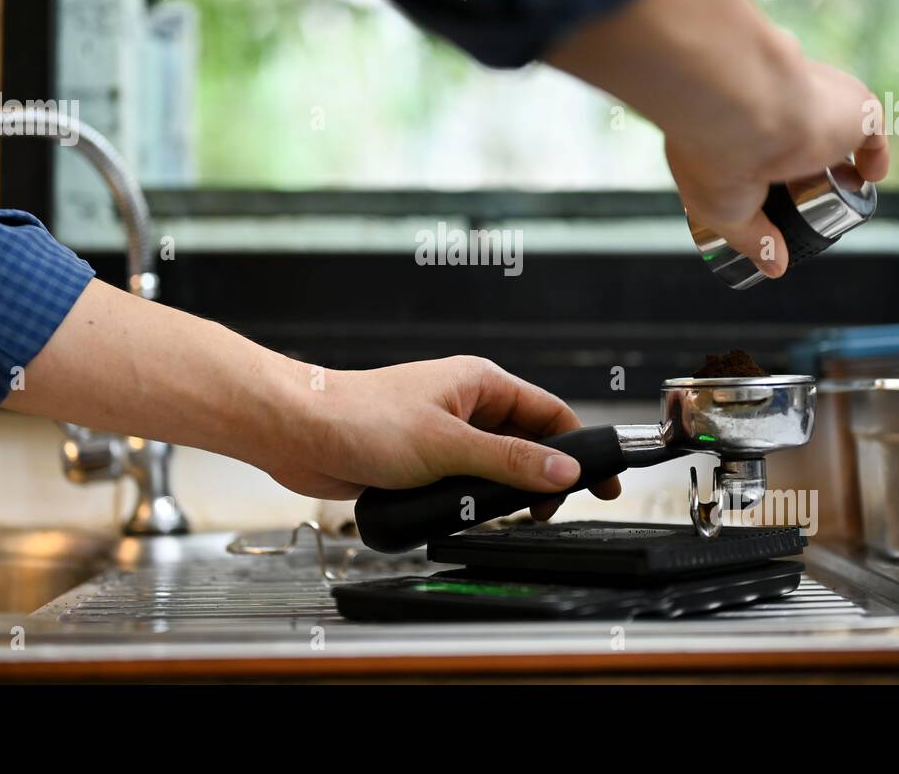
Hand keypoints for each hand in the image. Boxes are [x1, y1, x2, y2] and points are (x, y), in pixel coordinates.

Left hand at [11, 285, 619, 519]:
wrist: (295, 430)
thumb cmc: (360, 416)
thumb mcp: (448, 444)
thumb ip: (509, 461)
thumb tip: (565, 471)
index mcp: (480, 384)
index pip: (550, 413)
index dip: (578, 447)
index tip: (602, 481)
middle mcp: (465, 405)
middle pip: (525, 444)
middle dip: (537, 478)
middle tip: (544, 511)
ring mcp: (442, 434)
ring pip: (492, 469)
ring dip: (497, 494)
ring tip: (493, 513)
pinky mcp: (418, 461)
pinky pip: (459, 485)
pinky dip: (466, 503)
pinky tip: (458, 515)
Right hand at [663, 50, 889, 276]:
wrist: (742, 113)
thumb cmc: (717, 156)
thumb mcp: (722, 211)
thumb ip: (750, 239)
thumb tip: (772, 267)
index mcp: (738, 123)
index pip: (760, 147)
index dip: (770, 174)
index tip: (774, 203)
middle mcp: (779, 108)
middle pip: (799, 143)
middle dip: (804, 170)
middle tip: (805, 206)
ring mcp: (817, 105)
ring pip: (835, 135)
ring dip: (838, 165)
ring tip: (837, 197)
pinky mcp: (853, 108)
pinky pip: (872, 132)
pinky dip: (873, 155)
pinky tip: (870, 176)